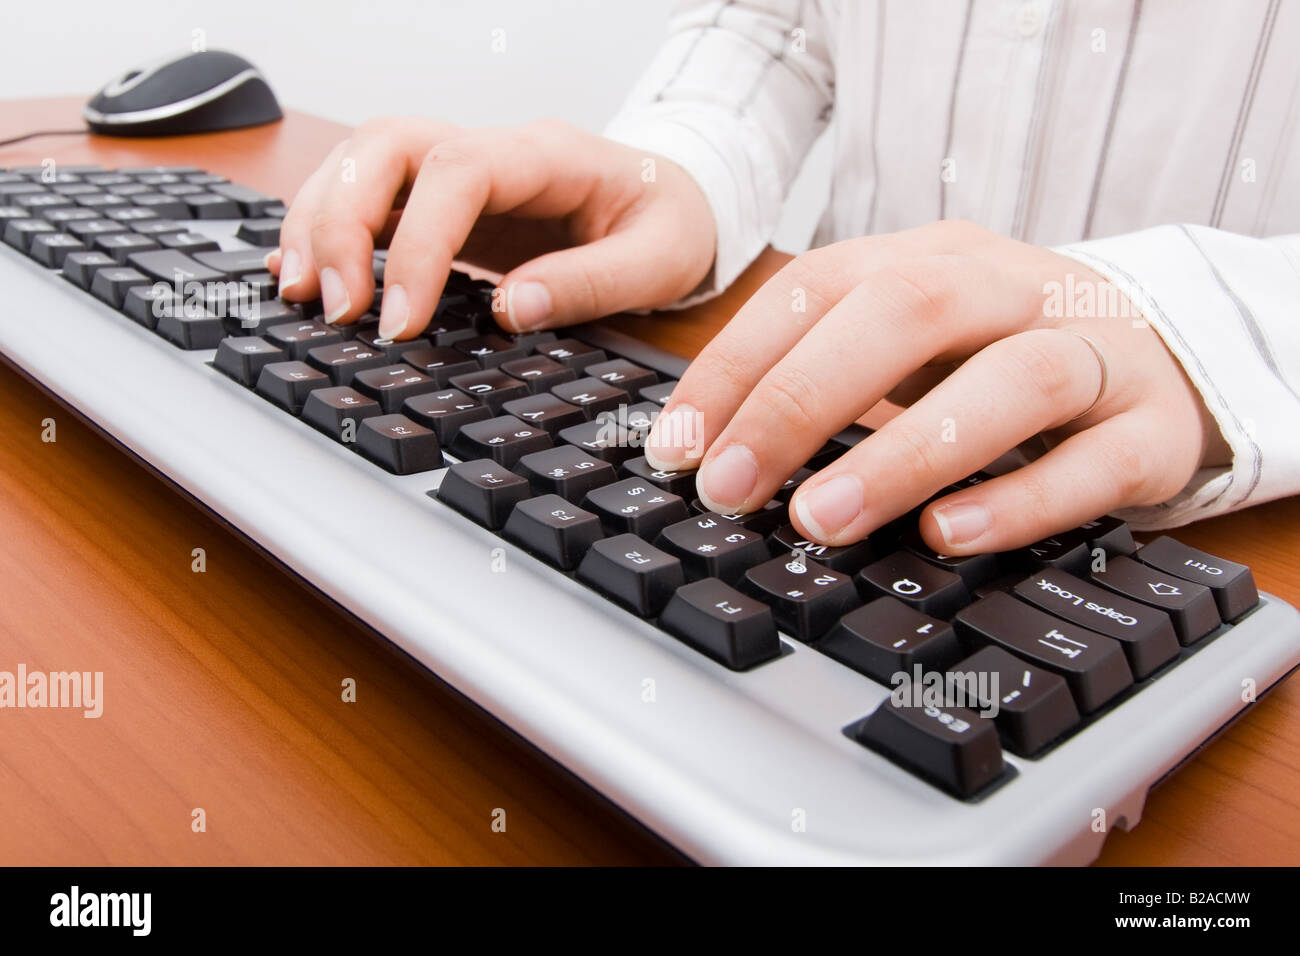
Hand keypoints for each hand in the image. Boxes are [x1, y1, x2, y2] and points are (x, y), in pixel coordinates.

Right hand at [267, 117, 715, 337]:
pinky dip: (329, 230)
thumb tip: (512, 310)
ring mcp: (464, 173)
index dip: (418, 241)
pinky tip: (303, 272)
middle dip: (342, 221)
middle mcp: (494, 151)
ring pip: (364, 163)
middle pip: (387, 148)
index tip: (401, 319)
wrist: (677, 202)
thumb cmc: (672, 225)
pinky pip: (372, 197)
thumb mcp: (659, 262)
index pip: (457, 170)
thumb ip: (591, 284)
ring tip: (298, 293)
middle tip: (333, 307)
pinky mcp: (447, 204)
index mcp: (548, 155)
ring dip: (320, 221)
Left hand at [645, 220, 1230, 553]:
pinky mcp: (1154, 427)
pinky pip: (1096, 461)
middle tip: (731, 487)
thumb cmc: (1003, 355)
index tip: (677, 446)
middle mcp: (1013, 288)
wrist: (1168, 357)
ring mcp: (1095, 350)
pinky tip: (946, 534)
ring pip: (1014, 380)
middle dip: (802, 398)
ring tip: (822, 518)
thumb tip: (712, 456)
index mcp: (935, 258)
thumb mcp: (913, 346)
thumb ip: (829, 381)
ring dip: (906, 451)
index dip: (737, 364)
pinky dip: (1018, 500)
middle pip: (908, 312)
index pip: (820, 286)